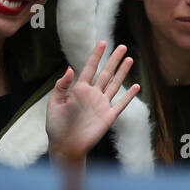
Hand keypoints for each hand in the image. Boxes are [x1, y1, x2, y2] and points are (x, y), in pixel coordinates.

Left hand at [45, 41, 140, 161]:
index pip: (90, 68)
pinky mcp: (108, 117)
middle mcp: (92, 95)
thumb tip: (69, 69)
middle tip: (121, 46)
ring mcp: (101, 105)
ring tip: (129, 59)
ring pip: (114, 85)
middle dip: (114, 60)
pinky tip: (136, 86)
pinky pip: (120, 104)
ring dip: (122, 72)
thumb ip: (61, 86)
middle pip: (105, 73)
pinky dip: (128, 96)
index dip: (96, 56)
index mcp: (78, 90)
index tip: (102, 43)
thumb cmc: (56, 126)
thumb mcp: (54, 104)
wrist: (65, 147)